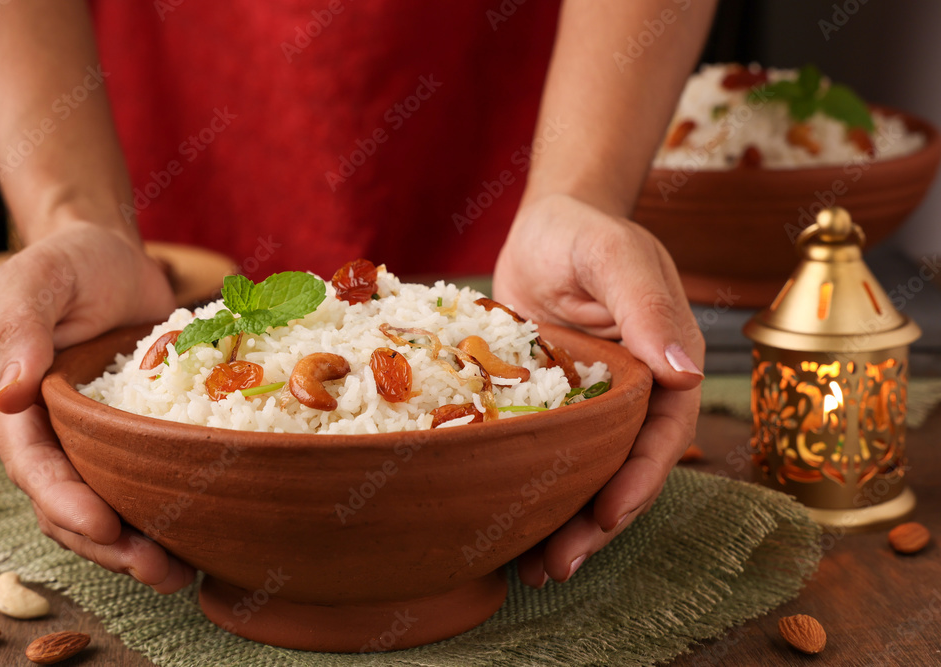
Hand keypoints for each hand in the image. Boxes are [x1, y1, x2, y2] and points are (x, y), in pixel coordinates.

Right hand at [0, 222, 195, 592]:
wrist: (116, 259)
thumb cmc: (69, 263)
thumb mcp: (38, 281)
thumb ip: (20, 329)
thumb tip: (6, 394)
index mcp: (16, 408)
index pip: (36, 467)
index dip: (67, 502)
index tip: (106, 527)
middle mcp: (51, 434)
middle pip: (71, 505)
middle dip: (110, 544)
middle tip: (159, 570)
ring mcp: (93, 440)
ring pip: (107, 505)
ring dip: (139, 543)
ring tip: (182, 573)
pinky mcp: (133, 437)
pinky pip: (144, 480)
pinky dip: (165, 509)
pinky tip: (203, 532)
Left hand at [493, 194, 703, 587]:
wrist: (541, 228)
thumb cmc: (582, 232)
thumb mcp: (613, 257)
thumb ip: (646, 307)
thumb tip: (687, 373)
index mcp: (663, 365)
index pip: (662, 435)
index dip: (639, 480)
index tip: (607, 516)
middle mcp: (633, 396)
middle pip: (623, 471)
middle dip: (597, 524)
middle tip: (556, 566)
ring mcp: (589, 407)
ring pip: (585, 476)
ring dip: (564, 524)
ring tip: (531, 570)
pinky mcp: (550, 410)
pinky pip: (545, 458)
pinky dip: (532, 494)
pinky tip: (505, 528)